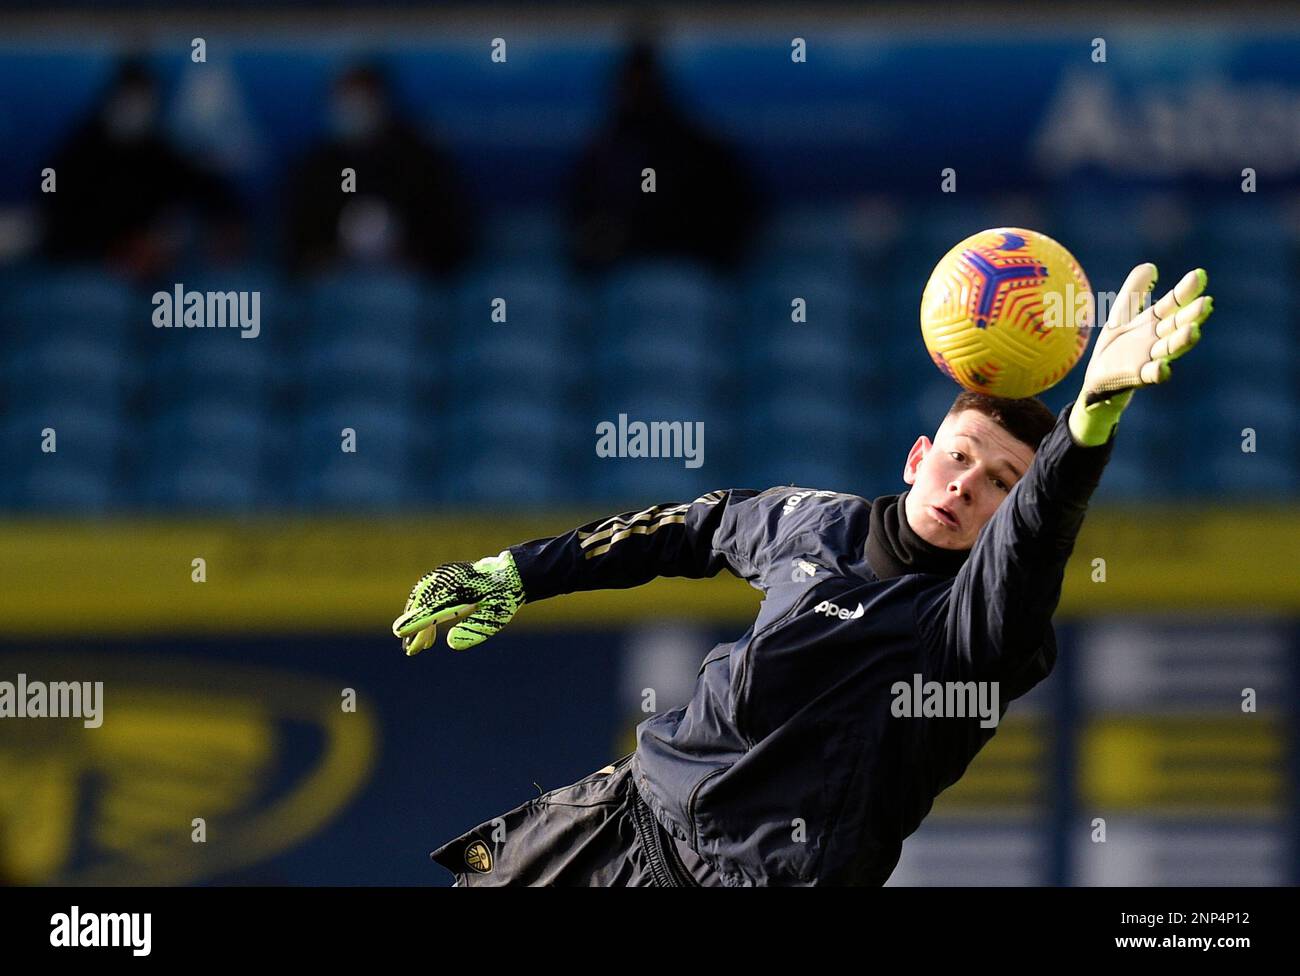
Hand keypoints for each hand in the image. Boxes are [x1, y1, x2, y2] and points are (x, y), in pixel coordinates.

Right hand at [391, 551, 524, 654]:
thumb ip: (472, 631)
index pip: (433, 609)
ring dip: (418, 621)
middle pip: (423, 604)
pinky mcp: (443, 575)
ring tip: (422, 646)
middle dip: (413, 627)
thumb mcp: (493, 619)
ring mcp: (445, 575)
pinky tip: (429, 632)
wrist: (509, 576)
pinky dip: (423, 611)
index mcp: (463, 592)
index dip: (415, 622)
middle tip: (411, 651)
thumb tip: (450, 643)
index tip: (399, 632)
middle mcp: (450, 580)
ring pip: (422, 599)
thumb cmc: (502, 600)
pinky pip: (426, 593)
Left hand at [1069, 264, 1213, 445]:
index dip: (1186, 290)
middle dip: (1192, 315)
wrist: (1098, 378)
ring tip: (1193, 330)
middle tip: (1207, 303)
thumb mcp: (1123, 314)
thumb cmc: (1116, 346)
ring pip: (1170, 348)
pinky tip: (1163, 367)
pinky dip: (1158, 372)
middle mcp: (1157, 338)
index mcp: (1155, 321)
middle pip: (1177, 325)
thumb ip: (1135, 291)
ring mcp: (1150, 357)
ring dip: (1182, 340)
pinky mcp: (1138, 376)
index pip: (1174, 303)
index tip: (1199, 275)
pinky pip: (1151, 374)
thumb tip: (1151, 266)